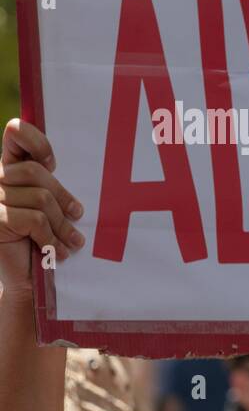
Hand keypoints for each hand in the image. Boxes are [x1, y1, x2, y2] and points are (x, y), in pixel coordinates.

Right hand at [0, 119, 84, 292]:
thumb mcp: (49, 207)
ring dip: (62, 225)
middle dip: (63, 198)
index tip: (52, 163)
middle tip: (78, 216)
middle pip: (36, 173)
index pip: (16, 133)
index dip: (37, 142)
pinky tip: (56, 253)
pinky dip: (51, 238)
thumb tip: (76, 189)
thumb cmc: (41, 239)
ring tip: (72, 243)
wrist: (22, 277)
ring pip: (40, 199)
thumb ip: (52, 186)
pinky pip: (34, 221)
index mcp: (10, 167)